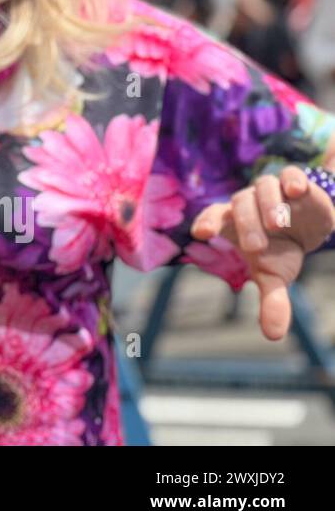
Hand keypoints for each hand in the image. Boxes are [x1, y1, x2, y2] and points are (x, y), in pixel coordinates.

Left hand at [191, 166, 334, 340]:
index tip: (201, 233)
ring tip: (278, 224)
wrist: (309, 226)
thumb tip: (273, 336)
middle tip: (255, 246)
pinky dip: (291, 180)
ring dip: (268, 205)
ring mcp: (270, 190)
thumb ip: (272, 301)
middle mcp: (247, 202)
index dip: (207, 221)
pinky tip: (295, 191)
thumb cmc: (280, 250)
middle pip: (239, 205)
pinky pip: (289, 174)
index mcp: (233, 222)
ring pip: (262, 188)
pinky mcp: (295, 182)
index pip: (213, 216)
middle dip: (246, 224)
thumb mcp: (275, 275)